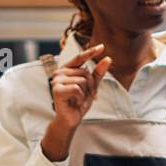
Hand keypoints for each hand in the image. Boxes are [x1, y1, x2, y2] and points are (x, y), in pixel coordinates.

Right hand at [41, 43, 111, 161]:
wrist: (71, 119)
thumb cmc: (79, 102)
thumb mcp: (92, 86)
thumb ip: (98, 72)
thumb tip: (108, 58)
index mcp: (67, 69)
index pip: (80, 58)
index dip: (90, 52)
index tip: (101, 46)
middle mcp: (60, 72)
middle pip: (85, 72)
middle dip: (90, 86)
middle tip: (85, 96)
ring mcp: (57, 80)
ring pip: (82, 81)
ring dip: (85, 93)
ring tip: (79, 99)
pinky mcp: (57, 89)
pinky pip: (77, 88)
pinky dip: (80, 97)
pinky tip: (75, 102)